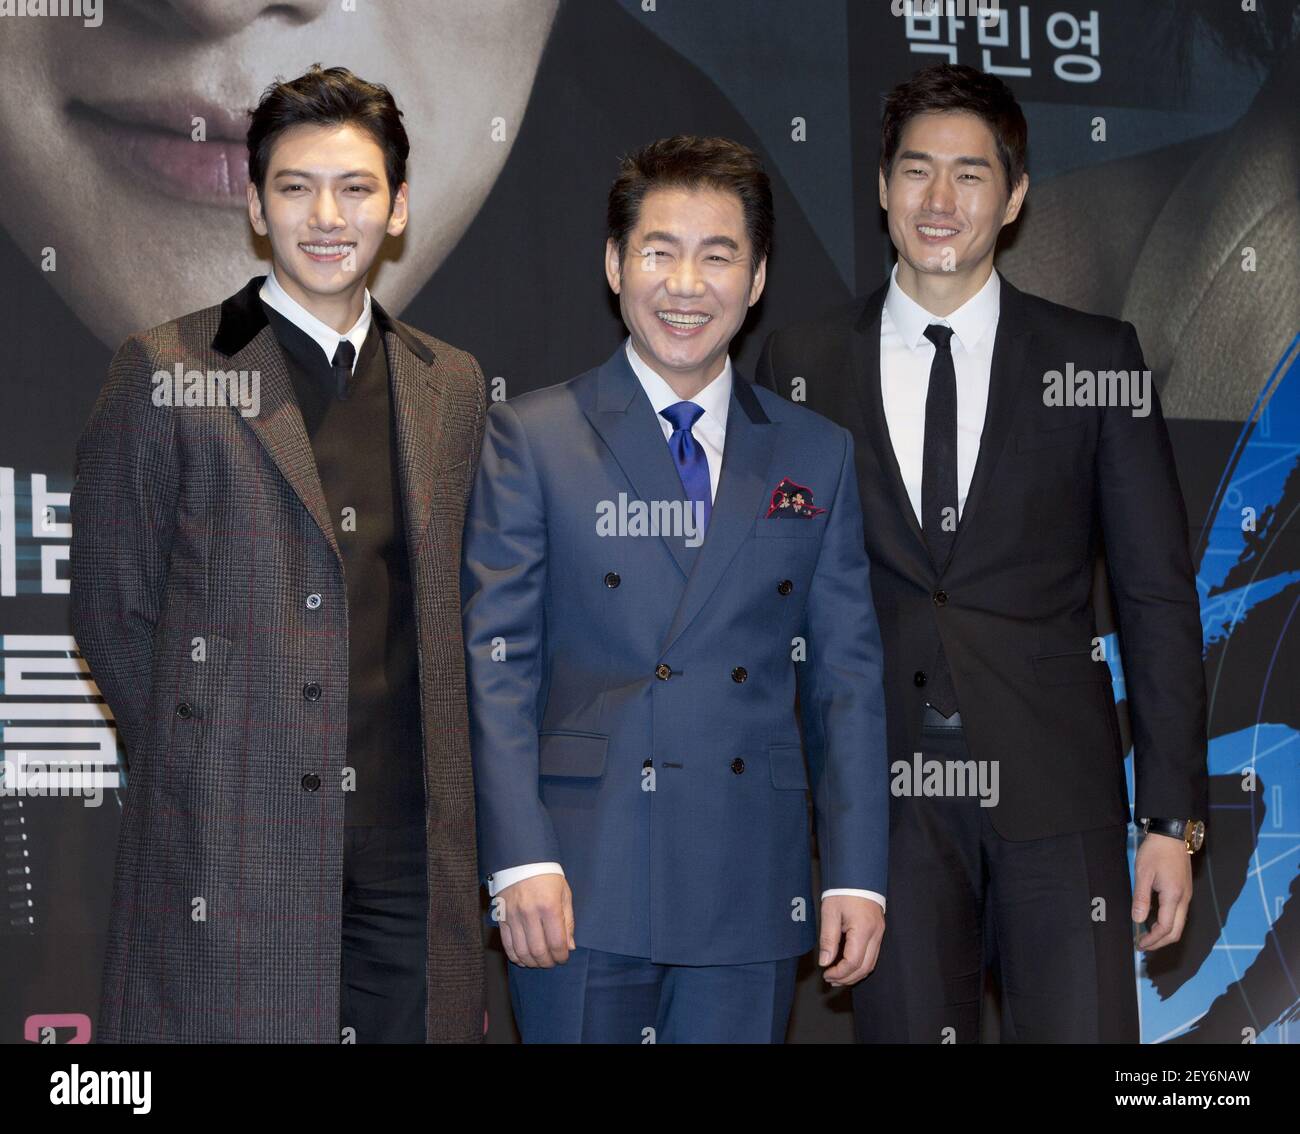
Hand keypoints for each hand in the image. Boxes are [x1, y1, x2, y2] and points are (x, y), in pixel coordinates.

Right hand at [495, 874, 574, 967]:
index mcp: (549, 907)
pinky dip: (515, 956)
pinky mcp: (502, 918)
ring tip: (539, 962)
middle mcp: (530, 913)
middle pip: (539, 951)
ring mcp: (514, 916)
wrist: (522, 860)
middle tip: (552, 962)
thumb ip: (568, 921)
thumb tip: (569, 946)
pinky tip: (524, 959)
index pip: (556, 942)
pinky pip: (507, 944)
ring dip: (532, 962)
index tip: (564, 957)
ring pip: (522, 951)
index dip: (561, 956)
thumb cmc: (547, 876)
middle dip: (547, 962)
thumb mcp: (564, 894)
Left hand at [818, 895, 884, 985]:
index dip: (839, 973)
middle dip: (847, 978)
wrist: (858, 875)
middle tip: (831, 980)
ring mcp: (879, 933)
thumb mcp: (830, 913)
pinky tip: (848, 965)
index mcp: (863, 929)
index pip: (853, 962)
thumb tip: (825, 962)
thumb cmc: (843, 891)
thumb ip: (828, 939)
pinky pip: (873, 955)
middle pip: (865, 967)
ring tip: (838, 977)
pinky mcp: (878, 932)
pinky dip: (861, 965)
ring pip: (871, 964)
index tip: (826, 974)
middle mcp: (875, 934)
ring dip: (855, 974)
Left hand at [1133, 833, 1192, 950]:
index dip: (1153, 940)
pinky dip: (1167, 924)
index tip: (1139, 944)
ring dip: (1164, 934)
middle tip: (1142, 945)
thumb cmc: (1156, 852)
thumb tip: (1138, 920)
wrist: (1172, 835)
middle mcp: (1184, 900)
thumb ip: (1141, 898)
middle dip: (1160, 942)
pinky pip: (1178, 915)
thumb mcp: (1143, 873)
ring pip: (1179, 924)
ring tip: (1146, 936)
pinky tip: (1153, 922)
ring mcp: (1186, 896)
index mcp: (1174, 897)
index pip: (1166, 928)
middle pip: (1176, 932)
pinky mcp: (1184, 891)